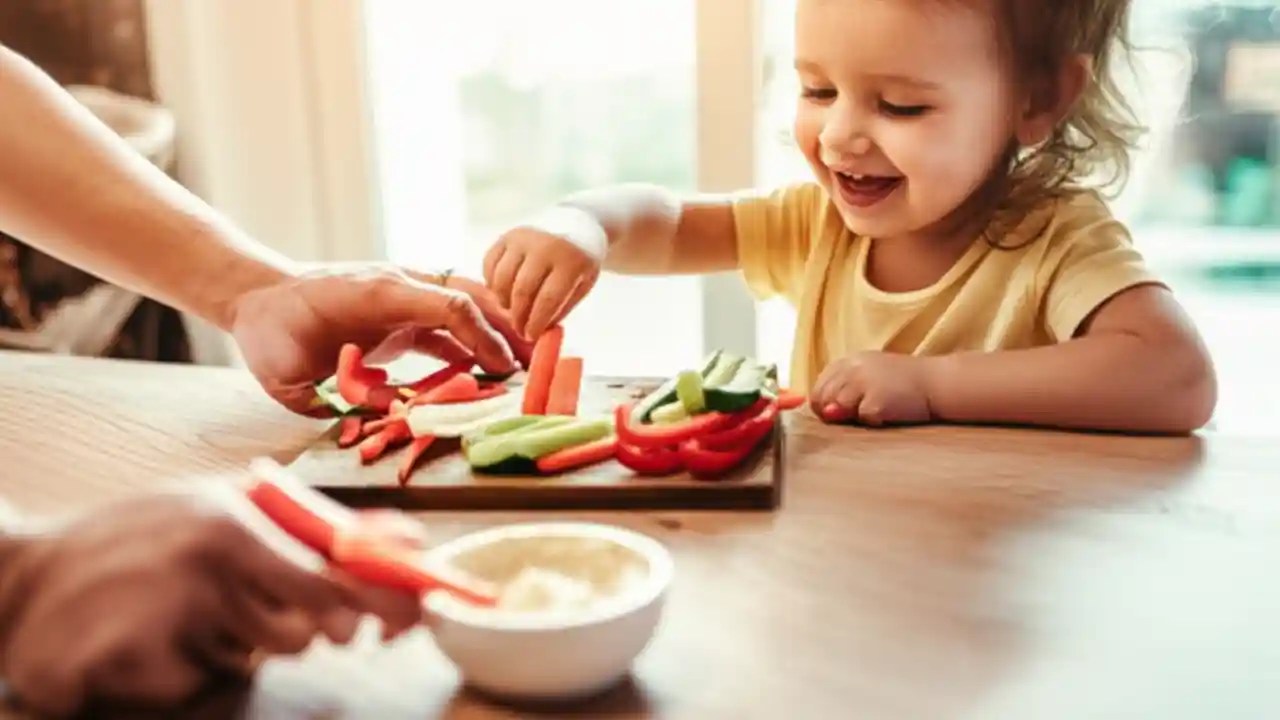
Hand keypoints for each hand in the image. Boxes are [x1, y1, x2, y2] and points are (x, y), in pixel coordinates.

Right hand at [0, 490, 422, 716]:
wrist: (27, 581)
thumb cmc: (140, 543)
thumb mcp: (222, 510)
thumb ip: (309, 526)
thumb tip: (408, 539)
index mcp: (236, 515)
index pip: (338, 561)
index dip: (387, 594)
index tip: (417, 615)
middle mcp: (208, 556)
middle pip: (310, 621)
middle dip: (318, 627)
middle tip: (289, 617)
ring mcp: (169, 608)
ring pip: (265, 653)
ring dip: (243, 645)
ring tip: (192, 614)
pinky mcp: (133, 661)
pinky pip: (202, 685)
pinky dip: (189, 673)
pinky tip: (151, 642)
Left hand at [228, 265, 529, 413]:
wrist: (258, 297)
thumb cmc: (270, 335)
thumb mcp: (288, 374)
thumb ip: (330, 399)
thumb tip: (376, 423)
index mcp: (377, 293)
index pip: (449, 303)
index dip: (483, 337)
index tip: (506, 367)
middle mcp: (399, 286)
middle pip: (471, 295)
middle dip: (508, 328)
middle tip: (542, 360)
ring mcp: (403, 295)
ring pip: (465, 305)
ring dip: (498, 332)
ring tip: (530, 364)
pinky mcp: (401, 311)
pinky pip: (447, 323)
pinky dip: (474, 344)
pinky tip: (494, 369)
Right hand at [483, 223, 601, 338]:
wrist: (577, 223)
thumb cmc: (580, 262)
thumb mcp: (582, 284)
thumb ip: (561, 307)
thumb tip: (537, 331)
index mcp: (570, 261)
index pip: (548, 300)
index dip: (536, 322)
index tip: (530, 336)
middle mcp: (544, 246)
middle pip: (522, 290)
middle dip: (518, 316)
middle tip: (519, 330)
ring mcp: (523, 237)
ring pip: (502, 278)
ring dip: (502, 300)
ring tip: (510, 311)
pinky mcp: (507, 234)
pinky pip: (490, 262)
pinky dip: (492, 281)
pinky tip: (501, 292)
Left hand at [809, 352, 934, 425]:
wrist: (938, 383)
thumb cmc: (903, 385)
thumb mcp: (870, 377)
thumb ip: (844, 391)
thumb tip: (826, 413)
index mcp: (849, 361)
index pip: (819, 388)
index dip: (825, 404)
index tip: (841, 411)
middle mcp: (852, 368)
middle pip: (823, 400)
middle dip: (837, 411)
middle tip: (864, 409)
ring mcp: (863, 383)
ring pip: (839, 409)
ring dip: (855, 415)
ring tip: (879, 407)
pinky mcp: (876, 401)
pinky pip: (862, 419)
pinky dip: (874, 421)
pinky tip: (891, 411)